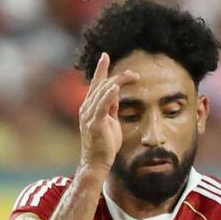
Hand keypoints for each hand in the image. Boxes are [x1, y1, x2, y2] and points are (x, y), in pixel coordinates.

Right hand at [78, 51, 138, 173]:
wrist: (97, 163)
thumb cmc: (104, 145)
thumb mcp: (110, 121)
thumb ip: (111, 107)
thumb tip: (116, 95)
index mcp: (90, 106)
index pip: (96, 84)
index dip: (101, 70)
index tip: (106, 56)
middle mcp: (87, 108)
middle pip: (101, 85)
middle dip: (116, 75)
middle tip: (133, 73)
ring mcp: (89, 115)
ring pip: (102, 92)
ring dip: (117, 82)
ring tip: (130, 76)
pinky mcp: (94, 123)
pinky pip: (101, 106)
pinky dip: (108, 95)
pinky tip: (115, 87)